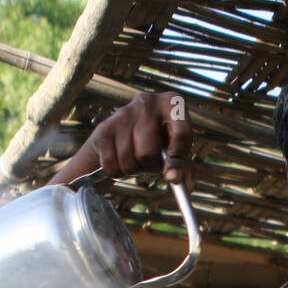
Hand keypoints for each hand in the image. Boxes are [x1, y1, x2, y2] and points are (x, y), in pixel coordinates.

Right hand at [51, 91, 192, 188]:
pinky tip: (123, 161)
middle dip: (151, 167)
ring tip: (138, 160)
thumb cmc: (160, 137)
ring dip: (134, 170)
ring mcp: (123, 114)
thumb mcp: (176, 146)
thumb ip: (183, 166)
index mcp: (171, 104)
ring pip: (128, 161)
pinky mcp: (104, 128)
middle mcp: (147, 103)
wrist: (129, 126)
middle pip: (148, 152)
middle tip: (152, 165)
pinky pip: (111, 165)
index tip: (173, 178)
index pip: (180, 134)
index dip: (177, 159)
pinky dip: (118, 172)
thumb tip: (180, 184)